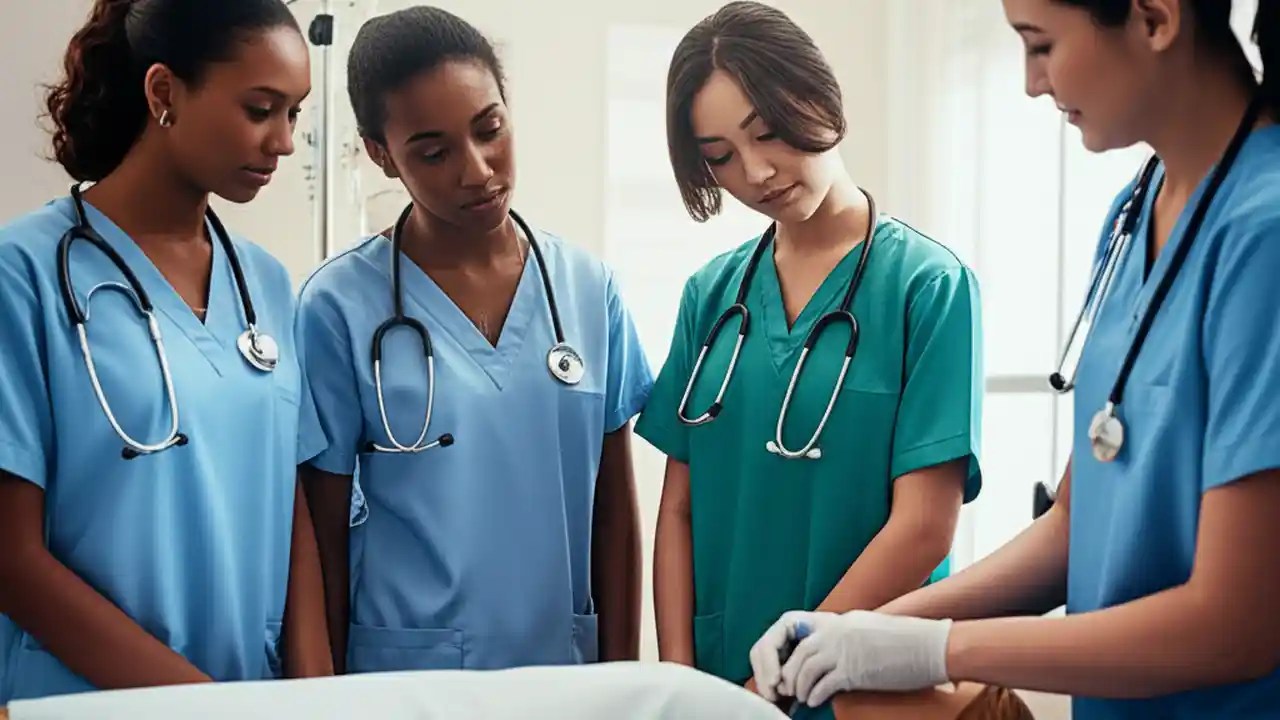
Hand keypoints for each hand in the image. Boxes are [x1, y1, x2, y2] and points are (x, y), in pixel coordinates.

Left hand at [751, 610, 952, 706]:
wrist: (929, 646)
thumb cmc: (904, 641)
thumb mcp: (868, 629)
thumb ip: (846, 636)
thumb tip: (831, 652)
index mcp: (839, 622)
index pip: (800, 634)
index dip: (788, 653)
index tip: (787, 668)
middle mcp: (837, 633)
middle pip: (798, 653)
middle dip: (787, 674)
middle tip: (786, 689)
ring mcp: (844, 651)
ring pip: (805, 670)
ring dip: (800, 687)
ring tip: (802, 697)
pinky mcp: (854, 670)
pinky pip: (823, 685)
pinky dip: (815, 695)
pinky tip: (815, 701)